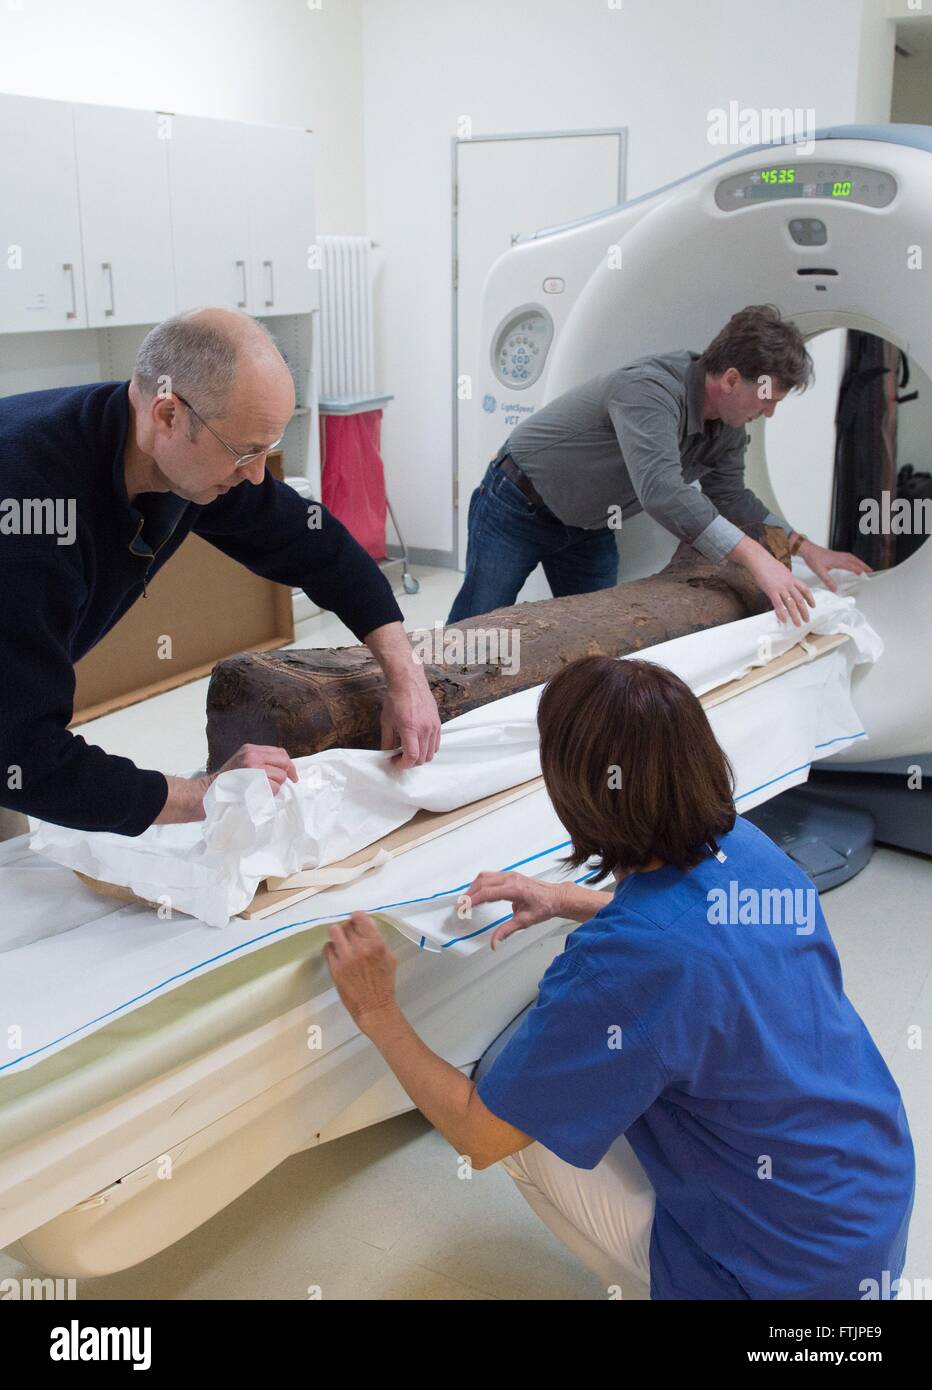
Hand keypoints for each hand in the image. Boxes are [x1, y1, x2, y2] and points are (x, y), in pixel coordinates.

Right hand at [212, 742, 298, 793]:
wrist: (210, 791)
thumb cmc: (227, 781)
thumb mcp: (242, 762)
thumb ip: (260, 761)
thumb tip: (283, 768)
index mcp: (251, 749)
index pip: (280, 752)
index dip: (288, 764)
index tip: (291, 775)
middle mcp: (253, 755)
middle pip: (283, 762)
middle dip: (285, 775)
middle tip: (280, 784)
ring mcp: (253, 767)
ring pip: (280, 777)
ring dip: (276, 786)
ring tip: (263, 790)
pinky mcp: (254, 780)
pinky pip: (274, 787)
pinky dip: (271, 793)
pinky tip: (261, 794)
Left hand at [324, 911, 398, 1031]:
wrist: (375, 1007)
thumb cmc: (384, 983)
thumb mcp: (390, 958)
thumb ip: (379, 941)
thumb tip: (367, 927)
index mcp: (376, 944)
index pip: (360, 918)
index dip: (356, 916)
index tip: (354, 919)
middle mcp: (360, 948)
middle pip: (346, 925)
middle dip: (347, 928)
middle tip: (348, 934)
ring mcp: (346, 958)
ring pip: (334, 932)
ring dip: (337, 935)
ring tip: (340, 941)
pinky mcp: (335, 968)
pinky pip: (327, 948)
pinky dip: (331, 948)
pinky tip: (336, 953)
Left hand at [380, 675, 441, 767]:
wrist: (408, 682)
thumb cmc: (396, 698)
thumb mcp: (386, 721)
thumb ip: (387, 741)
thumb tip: (386, 754)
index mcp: (410, 728)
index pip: (412, 757)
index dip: (403, 764)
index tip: (395, 762)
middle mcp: (424, 729)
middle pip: (422, 758)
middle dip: (410, 762)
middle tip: (398, 756)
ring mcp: (433, 727)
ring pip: (431, 754)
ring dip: (420, 757)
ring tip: (408, 750)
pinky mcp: (438, 724)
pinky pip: (436, 744)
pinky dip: (428, 749)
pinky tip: (417, 743)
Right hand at [457, 871, 564, 949]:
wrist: (556, 897)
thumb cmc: (545, 906)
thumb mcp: (525, 921)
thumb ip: (506, 931)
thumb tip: (494, 942)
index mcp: (514, 889)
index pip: (487, 893)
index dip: (472, 900)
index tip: (463, 908)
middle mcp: (511, 879)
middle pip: (482, 882)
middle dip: (469, 894)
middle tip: (460, 906)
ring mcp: (510, 875)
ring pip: (485, 876)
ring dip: (473, 887)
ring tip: (466, 900)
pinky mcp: (510, 876)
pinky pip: (491, 876)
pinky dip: (481, 884)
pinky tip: (478, 892)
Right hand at [748, 550, 814, 626]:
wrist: (759, 559)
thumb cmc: (767, 564)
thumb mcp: (781, 571)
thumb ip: (785, 579)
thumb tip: (785, 584)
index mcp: (792, 578)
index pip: (805, 590)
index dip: (810, 599)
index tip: (813, 606)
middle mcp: (789, 584)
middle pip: (800, 599)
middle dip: (804, 611)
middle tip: (806, 620)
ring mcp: (781, 587)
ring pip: (791, 604)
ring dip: (795, 616)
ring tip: (797, 624)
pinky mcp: (771, 591)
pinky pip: (778, 604)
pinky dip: (781, 613)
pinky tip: (783, 620)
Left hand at [798, 540, 872, 592]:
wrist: (807, 549)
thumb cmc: (813, 559)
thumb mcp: (820, 572)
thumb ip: (828, 581)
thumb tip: (836, 590)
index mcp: (838, 561)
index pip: (852, 566)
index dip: (860, 570)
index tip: (867, 575)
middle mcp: (840, 556)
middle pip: (855, 560)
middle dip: (863, 565)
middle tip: (871, 571)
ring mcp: (838, 554)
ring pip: (852, 558)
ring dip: (859, 562)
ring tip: (865, 567)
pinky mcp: (835, 554)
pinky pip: (848, 556)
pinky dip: (853, 560)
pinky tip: (852, 563)